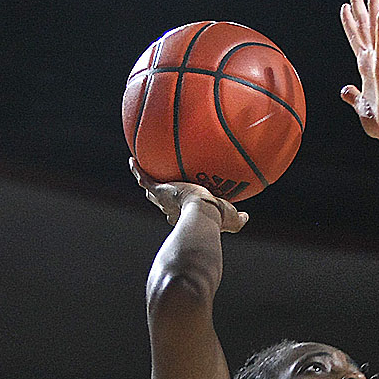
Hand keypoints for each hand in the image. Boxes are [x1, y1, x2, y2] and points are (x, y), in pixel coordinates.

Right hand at [129, 158, 248, 232]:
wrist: (203, 214)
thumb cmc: (218, 219)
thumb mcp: (232, 219)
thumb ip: (240, 219)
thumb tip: (247, 217)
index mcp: (186, 216)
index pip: (180, 214)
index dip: (179, 211)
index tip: (181, 208)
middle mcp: (171, 210)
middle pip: (163, 203)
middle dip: (161, 197)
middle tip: (159, 190)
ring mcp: (164, 200)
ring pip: (151, 190)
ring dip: (146, 182)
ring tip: (140, 170)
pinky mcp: (159, 189)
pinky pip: (143, 177)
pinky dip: (137, 169)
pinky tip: (132, 159)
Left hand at [340, 0, 378, 146]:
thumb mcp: (360, 108)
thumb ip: (353, 96)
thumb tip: (345, 89)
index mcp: (367, 69)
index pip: (357, 40)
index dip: (350, 23)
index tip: (346, 5)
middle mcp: (375, 62)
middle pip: (365, 26)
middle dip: (361, 4)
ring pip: (374, 28)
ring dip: (372, 5)